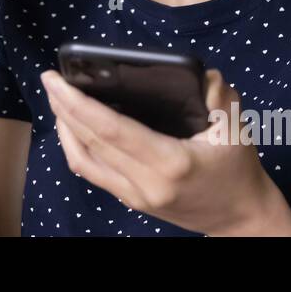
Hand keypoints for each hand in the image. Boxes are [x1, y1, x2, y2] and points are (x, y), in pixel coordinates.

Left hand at [40, 67, 290, 235]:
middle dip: (64, 108)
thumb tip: (199, 73)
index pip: (111, 130)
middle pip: (90, 142)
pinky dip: (75, 147)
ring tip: (56, 98)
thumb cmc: (237, 169)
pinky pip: (92, 172)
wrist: (241, 218)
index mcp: (170, 162)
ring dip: (64, 127)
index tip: (57, 79)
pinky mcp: (131, 199)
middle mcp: (146, 182)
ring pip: (83, 160)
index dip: (78, 103)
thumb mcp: (236, 128)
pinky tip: (71, 126)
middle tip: (49, 78)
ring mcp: (135, 195)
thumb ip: (220, 96)